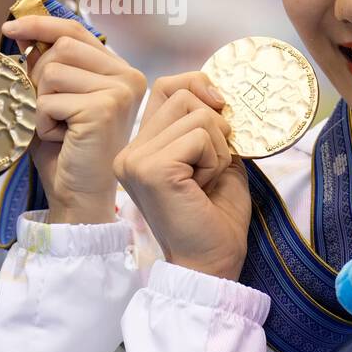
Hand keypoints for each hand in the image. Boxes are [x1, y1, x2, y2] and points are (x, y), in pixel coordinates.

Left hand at [2, 15, 145, 224]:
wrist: (78, 195)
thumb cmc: (65, 150)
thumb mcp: (52, 98)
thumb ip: (44, 66)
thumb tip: (21, 30)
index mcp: (119, 69)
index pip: (76, 29)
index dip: (41, 24)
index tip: (10, 28)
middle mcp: (127, 76)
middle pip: (61, 46)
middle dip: (37, 76)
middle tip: (45, 110)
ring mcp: (119, 91)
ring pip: (51, 72)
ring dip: (39, 103)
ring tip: (57, 128)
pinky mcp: (104, 108)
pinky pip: (48, 100)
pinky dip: (41, 122)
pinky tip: (60, 139)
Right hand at [113, 73, 250, 279]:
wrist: (211, 265)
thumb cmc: (214, 218)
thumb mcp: (215, 158)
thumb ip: (209, 124)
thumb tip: (218, 93)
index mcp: (140, 148)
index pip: (165, 87)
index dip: (197, 86)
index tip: (221, 110)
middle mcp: (130, 151)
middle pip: (181, 94)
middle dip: (215, 125)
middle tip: (212, 165)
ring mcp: (137, 159)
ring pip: (196, 114)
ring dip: (218, 148)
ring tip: (206, 180)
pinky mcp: (153, 169)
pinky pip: (200, 137)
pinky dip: (215, 160)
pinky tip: (202, 188)